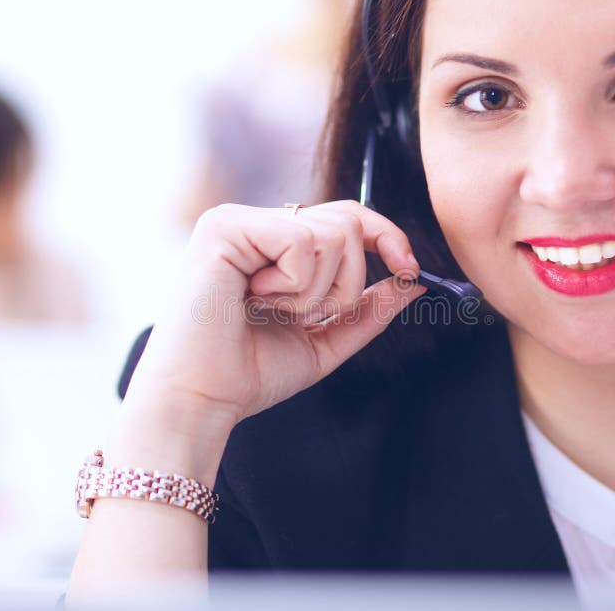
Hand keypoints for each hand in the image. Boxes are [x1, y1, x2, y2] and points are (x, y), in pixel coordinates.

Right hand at [124, 200, 426, 430]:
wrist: (202, 399)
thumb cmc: (250, 373)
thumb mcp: (325, 340)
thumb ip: (367, 309)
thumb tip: (413, 281)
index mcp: (275, 244)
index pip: (346, 216)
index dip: (386, 236)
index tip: (410, 269)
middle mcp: (255, 222)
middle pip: (348, 221)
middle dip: (347, 283)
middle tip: (306, 316)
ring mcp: (237, 220)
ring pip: (331, 233)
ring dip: (317, 291)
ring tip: (272, 311)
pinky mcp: (224, 227)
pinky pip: (301, 242)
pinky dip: (295, 286)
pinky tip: (256, 301)